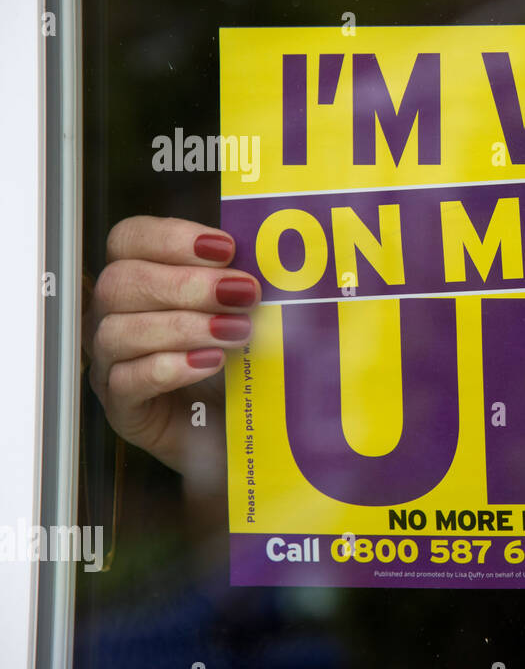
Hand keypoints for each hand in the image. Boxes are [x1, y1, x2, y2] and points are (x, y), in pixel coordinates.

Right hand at [85, 216, 260, 487]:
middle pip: (120, 283)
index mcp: (140, 281)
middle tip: (241, 292)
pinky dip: (170, 368)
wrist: (242, 430)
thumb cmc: (238, 366)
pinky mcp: (123, 409)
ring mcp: (111, 364)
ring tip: (235, 332)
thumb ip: (244, 286)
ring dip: (183, 326)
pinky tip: (210, 363)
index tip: (226, 248)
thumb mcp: (244, 316)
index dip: (171, 238)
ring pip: (118, 332)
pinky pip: (127, 381)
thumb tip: (268, 260)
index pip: (129, 240)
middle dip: (186, 284)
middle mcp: (113, 318)